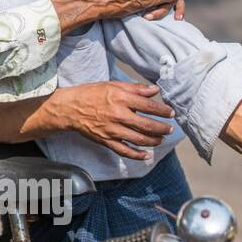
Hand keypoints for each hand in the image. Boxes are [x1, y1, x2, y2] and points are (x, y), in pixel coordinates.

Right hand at [51, 82, 174, 160]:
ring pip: (138, 139)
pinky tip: (146, 155)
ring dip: (153, 141)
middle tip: (170, 129)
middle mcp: (118, 115)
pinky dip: (136, 155)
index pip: (147, 106)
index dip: (162, 111)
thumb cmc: (92, 94)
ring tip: (161, 139)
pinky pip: (124, 151)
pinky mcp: (106, 141)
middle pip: (145, 125)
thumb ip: (135, 88)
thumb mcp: (113, 85)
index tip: (170, 113)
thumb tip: (154, 90)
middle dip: (161, 128)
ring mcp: (112, 130)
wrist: (71, 108)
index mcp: (120, 99)